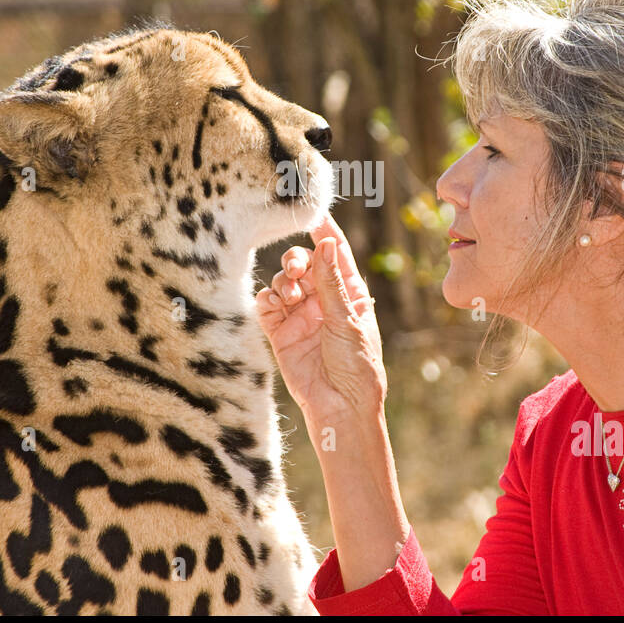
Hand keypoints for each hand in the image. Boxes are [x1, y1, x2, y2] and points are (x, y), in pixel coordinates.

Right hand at [255, 213, 385, 425]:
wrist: (340, 408)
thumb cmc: (356, 367)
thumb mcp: (347, 321)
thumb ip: (331, 283)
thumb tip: (325, 243)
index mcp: (350, 294)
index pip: (336, 255)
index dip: (325, 233)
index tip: (312, 214)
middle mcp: (324, 301)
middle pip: (305, 264)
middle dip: (296, 260)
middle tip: (294, 269)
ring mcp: (301, 316)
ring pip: (283, 282)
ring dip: (282, 281)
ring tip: (288, 296)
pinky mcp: (280, 334)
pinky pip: (267, 307)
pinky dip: (266, 299)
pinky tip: (273, 303)